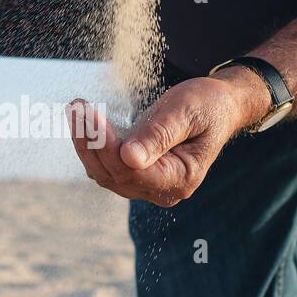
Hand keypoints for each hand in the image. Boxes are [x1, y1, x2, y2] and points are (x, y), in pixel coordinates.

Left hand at [67, 70, 271, 206]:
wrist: (220, 106)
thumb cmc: (208, 106)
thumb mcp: (186, 112)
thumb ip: (159, 135)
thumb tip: (128, 158)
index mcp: (181, 178)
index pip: (132, 170)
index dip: (106, 145)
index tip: (89, 114)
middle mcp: (164, 190)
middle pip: (114, 175)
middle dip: (91, 141)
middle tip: (77, 106)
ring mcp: (149, 185)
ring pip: (105, 173)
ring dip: (87, 143)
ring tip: (76, 110)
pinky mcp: (138, 175)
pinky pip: (107, 168)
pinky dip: (93, 146)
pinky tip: (84, 122)